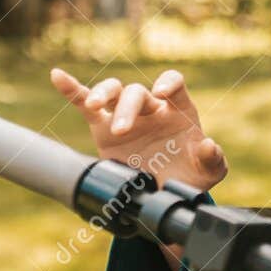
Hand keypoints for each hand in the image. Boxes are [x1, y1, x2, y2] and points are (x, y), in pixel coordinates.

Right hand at [49, 67, 227, 192]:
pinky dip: (72, 89)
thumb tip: (207, 145)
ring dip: (102, 95)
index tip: (162, 94)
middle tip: (122, 131)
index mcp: (178, 111)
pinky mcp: (104, 128)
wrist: (165, 194)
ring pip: (112, 92)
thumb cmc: (191, 176)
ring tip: (94, 107)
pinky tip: (57, 76)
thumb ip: (213, 158)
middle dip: (128, 108)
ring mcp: (126, 116)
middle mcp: (151, 108)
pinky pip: (86, 103)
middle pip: (135, 93)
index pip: (174, 83)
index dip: (168, 83)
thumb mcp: (209, 171)